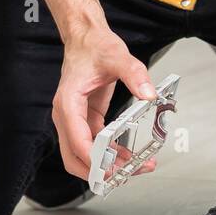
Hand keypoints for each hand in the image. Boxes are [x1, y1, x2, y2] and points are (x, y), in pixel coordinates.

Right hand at [53, 24, 155, 178]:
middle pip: (74, 157)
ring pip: (84, 156)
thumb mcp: (118, 56)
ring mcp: (74, 120)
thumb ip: (135, 75)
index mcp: (68, 102)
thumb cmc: (94, 47)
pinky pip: (95, 146)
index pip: (76, 139)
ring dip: (107, 167)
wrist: (86, 38)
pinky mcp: (85, 121)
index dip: (93, 157)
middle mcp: (66, 115)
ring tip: (136, 169)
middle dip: (98, 171)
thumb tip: (149, 95)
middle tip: (125, 176)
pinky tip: (130, 158)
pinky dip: (110, 155)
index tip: (111, 168)